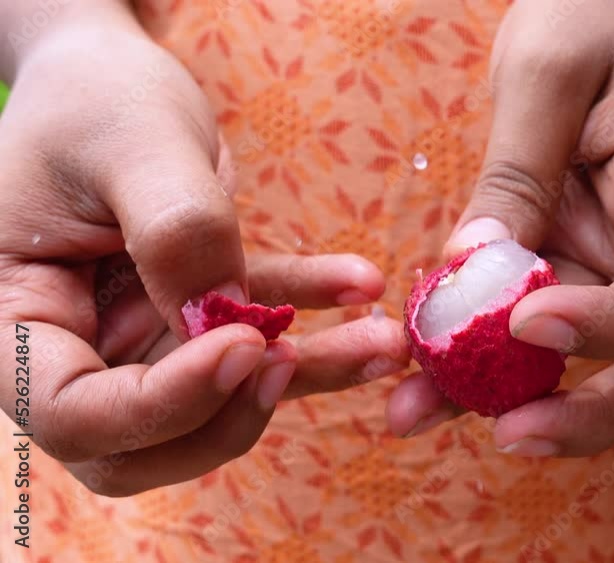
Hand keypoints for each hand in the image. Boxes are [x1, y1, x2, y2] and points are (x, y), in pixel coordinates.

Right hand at [0, 6, 407, 495]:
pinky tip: (359, 286)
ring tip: (382, 342)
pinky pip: (262, 329)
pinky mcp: (199, 311)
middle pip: (144, 444)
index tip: (241, 347)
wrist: (111, 74)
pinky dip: (312, 315)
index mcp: (18, 320)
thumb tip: (231, 325)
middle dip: (229, 418)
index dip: (164, 405)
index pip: (76, 415)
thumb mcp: (129, 146)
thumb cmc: (95, 98)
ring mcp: (140, 336)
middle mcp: (77, 348)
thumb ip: (175, 233)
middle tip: (288, 361)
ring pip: (221, 398)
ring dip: (305, 373)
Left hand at [387, 0, 613, 454]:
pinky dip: (476, 361)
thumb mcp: (547, 71)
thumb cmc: (594, 18)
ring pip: (584, 360)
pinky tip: (415, 381)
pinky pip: (528, 330)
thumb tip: (473, 272)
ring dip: (507, 397)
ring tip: (416, 415)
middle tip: (509, 433)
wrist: (612, 14)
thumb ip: (517, 169)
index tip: (532, 320)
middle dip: (589, 410)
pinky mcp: (566, 268)